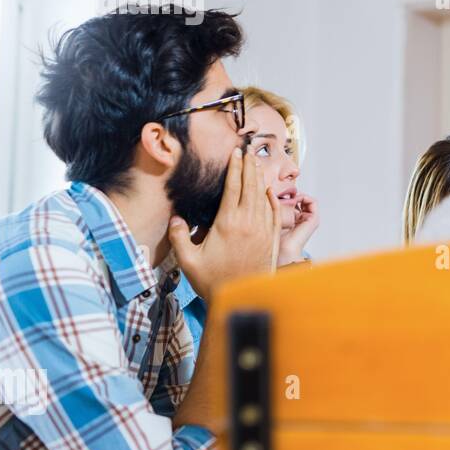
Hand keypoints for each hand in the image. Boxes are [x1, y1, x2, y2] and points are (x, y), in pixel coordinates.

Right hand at [167, 146, 279, 300]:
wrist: (241, 298)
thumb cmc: (212, 281)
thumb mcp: (188, 260)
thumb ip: (179, 237)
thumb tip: (175, 218)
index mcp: (228, 223)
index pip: (233, 188)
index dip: (234, 168)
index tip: (235, 153)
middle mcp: (248, 223)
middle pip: (250, 187)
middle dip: (249, 167)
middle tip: (248, 152)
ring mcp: (262, 231)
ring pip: (263, 198)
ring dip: (260, 180)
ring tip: (257, 165)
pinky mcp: (271, 240)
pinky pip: (274, 214)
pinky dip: (272, 200)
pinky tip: (269, 192)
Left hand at [278, 193, 318, 265]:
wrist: (283, 248)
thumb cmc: (276, 237)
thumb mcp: (274, 216)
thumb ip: (274, 204)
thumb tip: (269, 190)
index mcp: (295, 219)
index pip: (295, 202)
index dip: (288, 196)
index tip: (279, 195)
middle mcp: (303, 218)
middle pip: (302, 200)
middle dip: (294, 194)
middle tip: (284, 194)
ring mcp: (310, 218)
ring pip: (307, 199)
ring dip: (299, 195)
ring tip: (290, 197)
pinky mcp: (314, 219)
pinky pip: (313, 202)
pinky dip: (305, 197)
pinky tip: (295, 200)